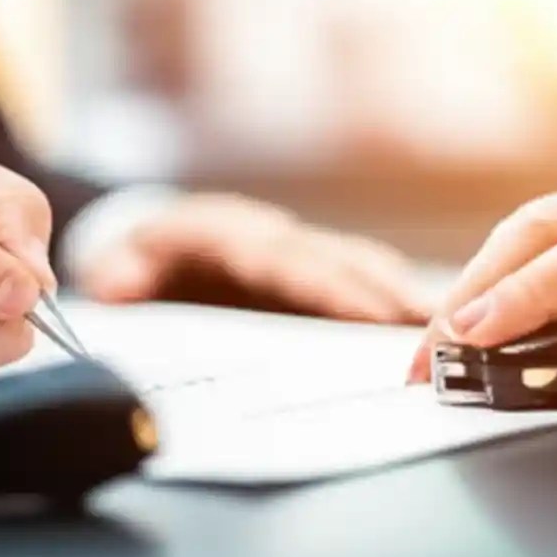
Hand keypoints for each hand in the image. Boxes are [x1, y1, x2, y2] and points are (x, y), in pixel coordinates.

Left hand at [77, 194, 429, 324]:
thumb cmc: (136, 264)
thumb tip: (118, 284)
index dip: (326, 283)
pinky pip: (355, 272)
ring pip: (351, 262)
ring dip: (394, 291)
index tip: (364, 309)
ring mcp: (292, 246)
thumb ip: (117, 276)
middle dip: (378, 291)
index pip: (282, 258)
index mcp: (222, 232)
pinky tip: (424, 318)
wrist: (149, 243)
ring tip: (440, 324)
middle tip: (426, 325)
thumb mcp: (116, 268)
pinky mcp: (308, 263)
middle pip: (330, 259)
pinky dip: (390, 293)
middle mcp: (267, 233)